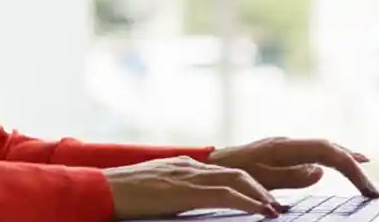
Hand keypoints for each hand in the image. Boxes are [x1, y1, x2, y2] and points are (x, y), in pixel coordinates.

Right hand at [105, 155, 288, 218]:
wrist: (102, 189)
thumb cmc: (121, 195)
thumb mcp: (154, 192)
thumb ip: (173, 195)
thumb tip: (179, 205)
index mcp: (184, 167)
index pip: (223, 172)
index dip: (247, 185)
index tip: (262, 199)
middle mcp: (190, 167)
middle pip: (236, 173)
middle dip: (260, 188)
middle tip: (276, 205)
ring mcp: (188, 176)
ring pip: (236, 180)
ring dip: (259, 195)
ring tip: (274, 210)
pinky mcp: (186, 190)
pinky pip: (224, 195)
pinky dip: (246, 202)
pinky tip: (260, 211)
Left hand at [208, 137, 378, 197]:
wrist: (205, 165)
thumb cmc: (227, 173)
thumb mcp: (257, 179)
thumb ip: (289, 176)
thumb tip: (321, 171)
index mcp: (284, 147)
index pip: (328, 152)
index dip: (351, 168)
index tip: (367, 187)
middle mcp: (287, 143)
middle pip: (330, 148)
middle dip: (354, 166)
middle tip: (374, 189)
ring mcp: (284, 146)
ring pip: (323, 149)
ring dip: (345, 162)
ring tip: (365, 177)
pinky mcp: (281, 152)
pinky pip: (312, 154)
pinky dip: (330, 160)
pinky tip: (336, 167)